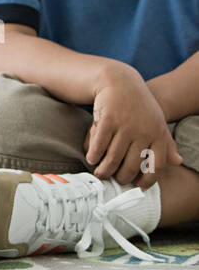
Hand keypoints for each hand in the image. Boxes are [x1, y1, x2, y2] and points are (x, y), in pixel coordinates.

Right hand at [87, 66, 182, 188]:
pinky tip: (91, 158)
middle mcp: (144, 131)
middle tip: (114, 179)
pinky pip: (99, 144)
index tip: (137, 187)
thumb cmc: (139, 106)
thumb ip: (166, 143)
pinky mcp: (108, 119)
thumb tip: (178, 162)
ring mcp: (125, 125)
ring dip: (104, 170)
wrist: (120, 82)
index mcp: (159, 134)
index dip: (146, 180)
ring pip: (113, 157)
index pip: (156, 166)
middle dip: (121, 177)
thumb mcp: (157, 122)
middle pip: (131, 165)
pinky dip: (94, 154)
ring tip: (99, 173)